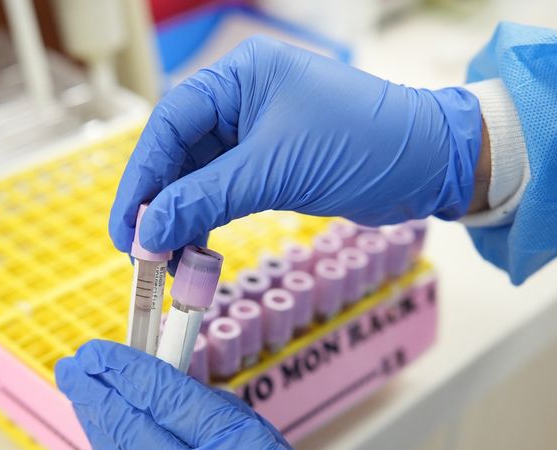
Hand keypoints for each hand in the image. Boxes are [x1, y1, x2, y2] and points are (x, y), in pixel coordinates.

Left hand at [55, 340, 375, 449]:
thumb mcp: (268, 445)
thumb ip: (213, 414)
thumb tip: (160, 384)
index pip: (168, 398)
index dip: (127, 369)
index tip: (100, 352)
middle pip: (136, 429)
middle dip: (99, 393)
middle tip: (75, 368)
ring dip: (100, 426)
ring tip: (83, 397)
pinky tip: (104, 441)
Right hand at [109, 36, 481, 254]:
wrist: (430, 165)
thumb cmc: (363, 145)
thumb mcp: (274, 171)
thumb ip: (204, 200)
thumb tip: (148, 233)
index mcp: (239, 77)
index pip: (169, 124)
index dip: (142, 177)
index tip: (126, 225)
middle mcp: (241, 99)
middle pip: (177, 154)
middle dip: (158, 205)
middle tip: (138, 252)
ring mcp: (255, 133)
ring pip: (197, 180)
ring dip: (180, 221)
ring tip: (166, 264)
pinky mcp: (269, 165)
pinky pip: (222, 194)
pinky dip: (206, 224)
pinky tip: (194, 255)